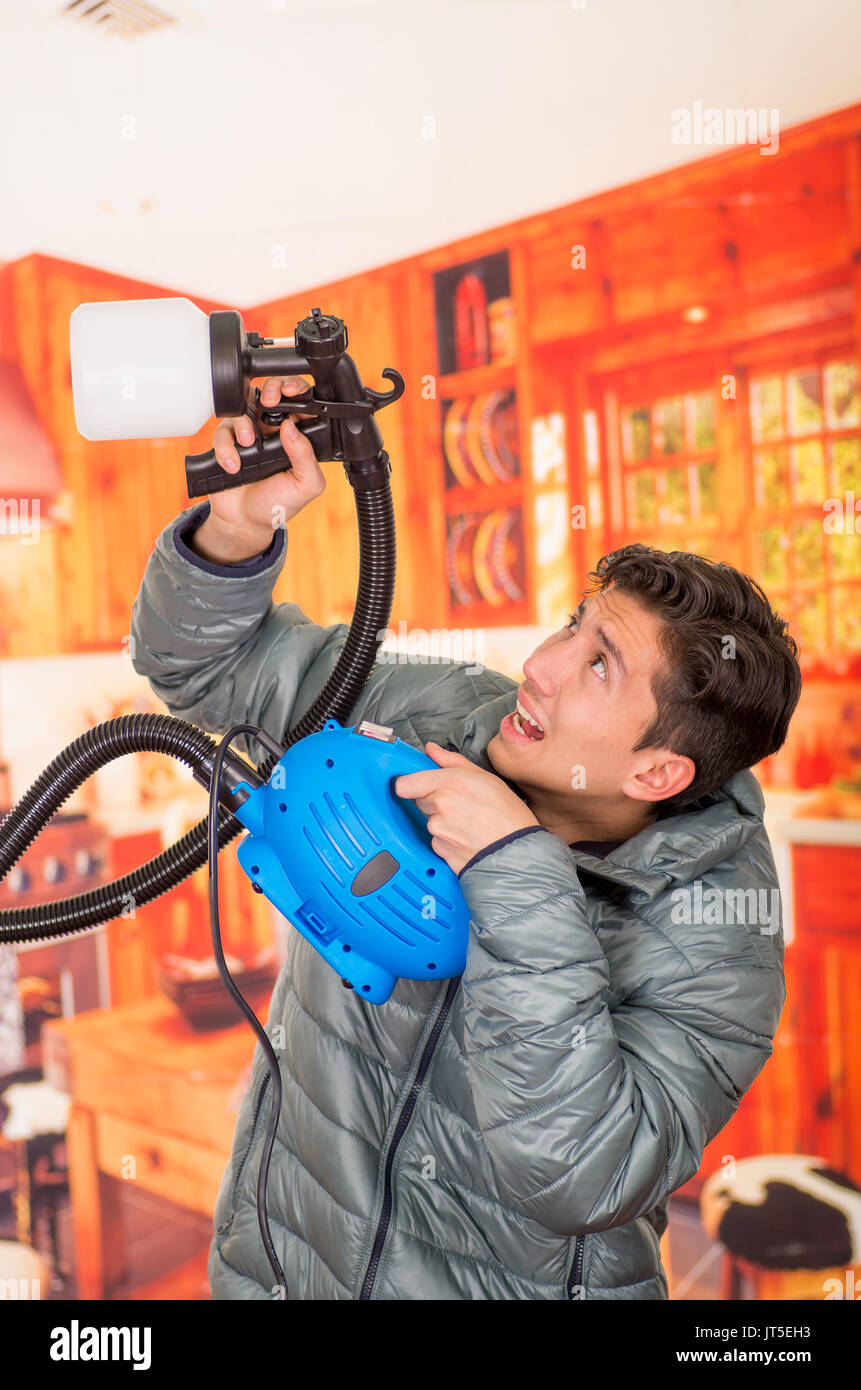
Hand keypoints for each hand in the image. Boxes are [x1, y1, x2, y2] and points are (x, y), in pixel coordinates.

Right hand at [207, 375, 325, 537]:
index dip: (297, 390)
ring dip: (244, 423)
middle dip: (270, 390)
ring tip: (249, 445)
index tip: (292, 391)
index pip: (301, 404)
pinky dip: (225, 447)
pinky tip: (233, 465)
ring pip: (243, 408)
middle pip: (271, 394)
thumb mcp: (304, 486)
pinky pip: (222, 430)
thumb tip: (293, 427)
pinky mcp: (227, 442)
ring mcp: (249, 434)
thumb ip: (306, 457)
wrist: (244, 523)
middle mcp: (273, 431)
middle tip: (269, 401)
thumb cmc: (278, 504)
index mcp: (298, 437)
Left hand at [394, 742, 539, 874]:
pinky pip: (438, 842)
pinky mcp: (440, 851)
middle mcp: (439, 806)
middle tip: (461, 805)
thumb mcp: (486, 778)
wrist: (518, 851)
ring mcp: (438, 831)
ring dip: (444, 823)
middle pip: (420, 802)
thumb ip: (452, 762)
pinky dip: (449, 841)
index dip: (411, 785)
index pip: (405, 784)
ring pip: (431, 823)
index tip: (418, 786)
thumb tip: (432, 750)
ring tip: (469, 824)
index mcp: (448, 783)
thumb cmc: (508, 814)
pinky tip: (468, 839)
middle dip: (435, 802)